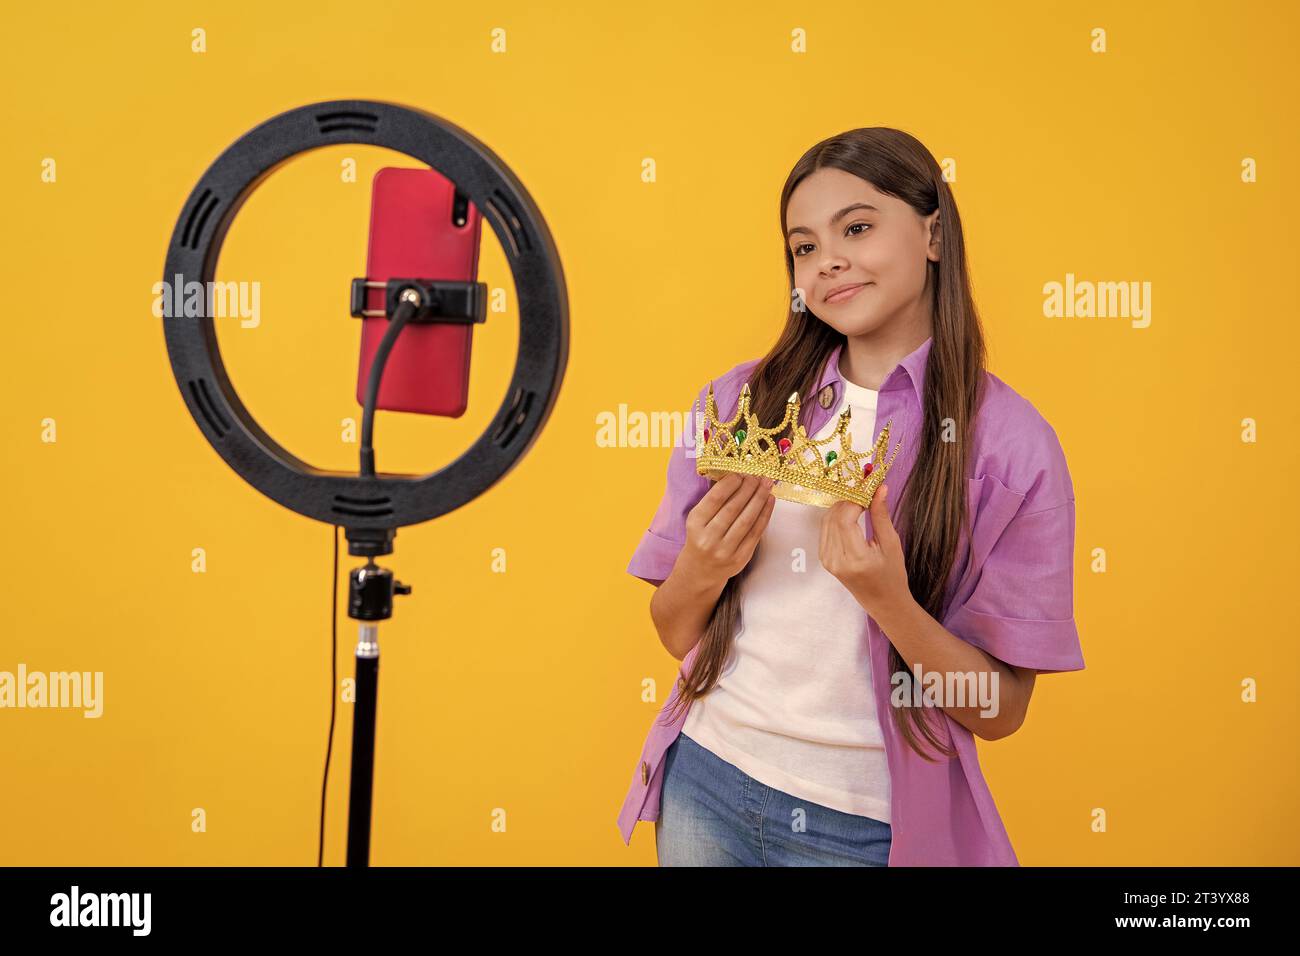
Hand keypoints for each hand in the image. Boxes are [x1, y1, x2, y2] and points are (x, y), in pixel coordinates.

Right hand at [679, 473, 776, 587]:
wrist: (700, 571)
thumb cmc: (700, 538)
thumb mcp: (698, 520)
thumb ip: (714, 501)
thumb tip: (738, 476)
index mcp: (695, 524)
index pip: (715, 499)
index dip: (730, 484)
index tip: (740, 473)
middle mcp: (708, 538)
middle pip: (733, 508)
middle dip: (748, 489)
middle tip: (758, 475)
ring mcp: (725, 550)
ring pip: (747, 520)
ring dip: (759, 499)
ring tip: (767, 484)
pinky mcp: (740, 558)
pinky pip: (756, 533)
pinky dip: (765, 515)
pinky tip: (769, 501)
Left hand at [819, 484, 910, 616]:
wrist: (883, 602)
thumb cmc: (892, 575)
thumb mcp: (891, 544)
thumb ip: (881, 515)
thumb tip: (879, 488)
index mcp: (855, 559)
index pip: (845, 519)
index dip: (855, 500)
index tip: (869, 490)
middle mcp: (836, 560)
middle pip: (834, 517)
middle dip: (848, 500)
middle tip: (865, 493)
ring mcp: (827, 561)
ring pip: (827, 520)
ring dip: (842, 507)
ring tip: (861, 503)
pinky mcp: (825, 559)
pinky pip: (826, 529)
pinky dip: (836, 517)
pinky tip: (851, 515)